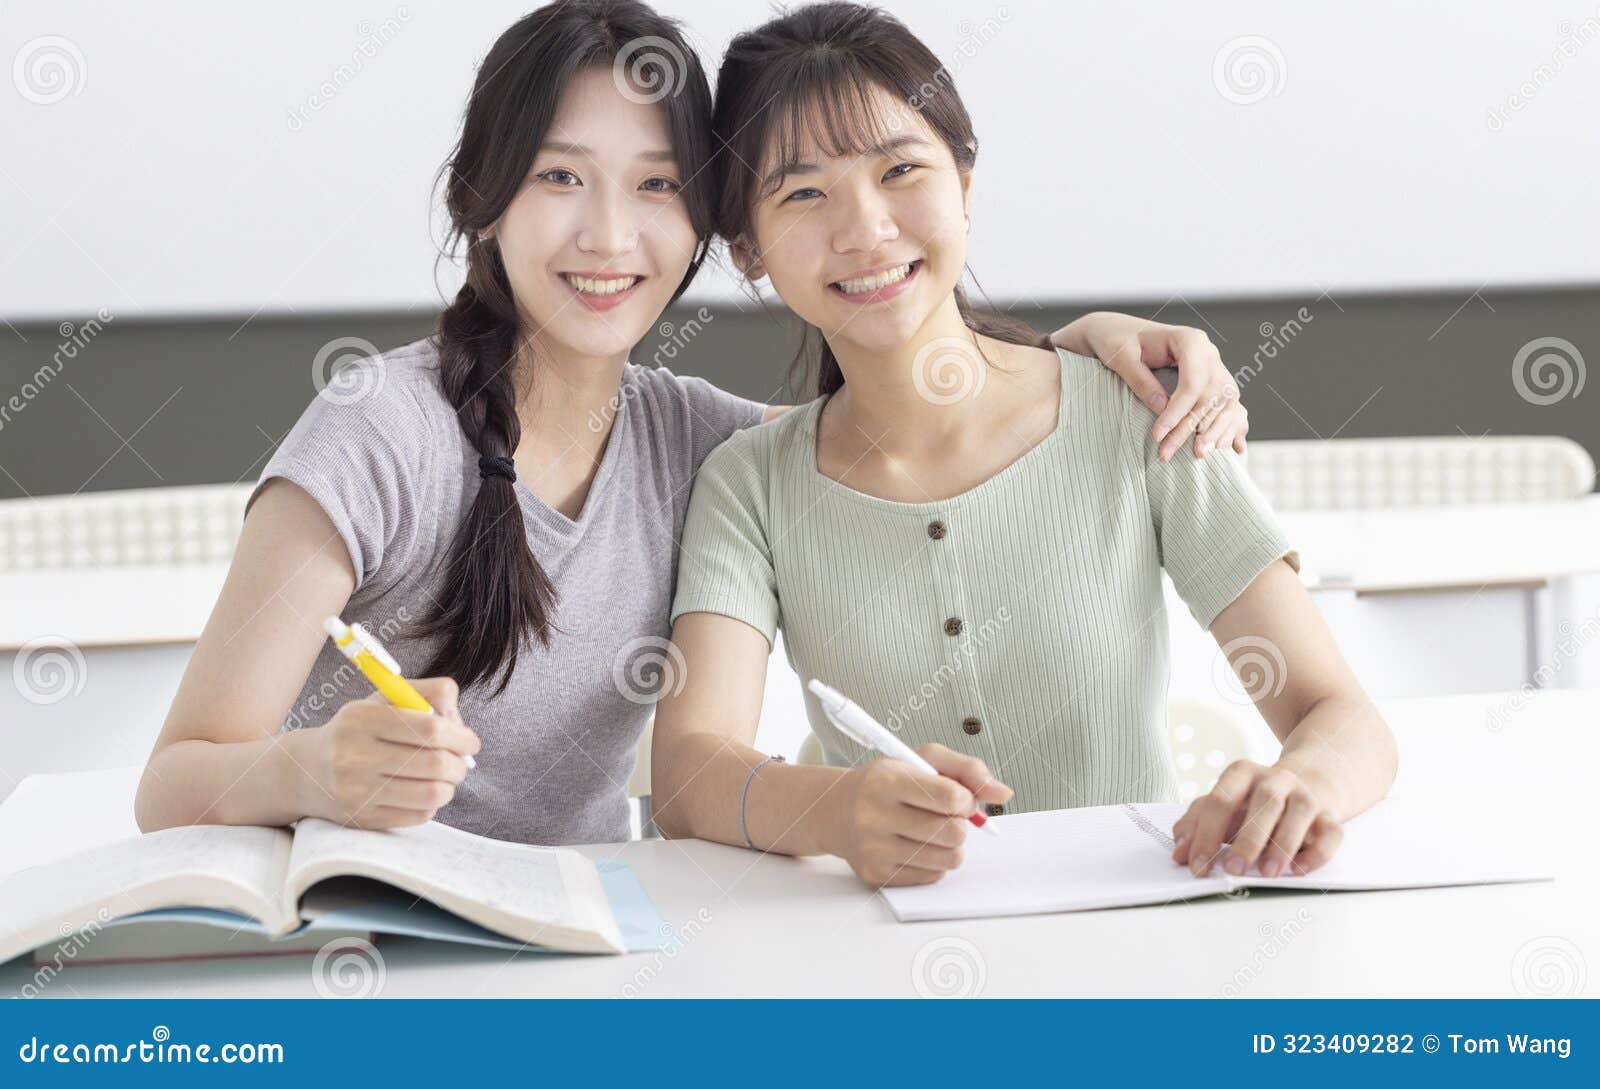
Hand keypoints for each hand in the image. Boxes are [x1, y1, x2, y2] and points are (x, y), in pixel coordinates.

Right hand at [303, 676, 480, 828]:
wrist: (307, 772)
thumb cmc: (357, 731)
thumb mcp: (384, 700)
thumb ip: (429, 693)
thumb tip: (458, 720)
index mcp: (361, 719)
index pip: (430, 729)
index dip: (461, 736)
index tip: (471, 741)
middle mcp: (354, 755)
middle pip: (435, 764)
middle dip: (460, 764)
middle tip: (461, 762)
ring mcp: (356, 791)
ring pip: (431, 794)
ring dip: (450, 786)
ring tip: (446, 778)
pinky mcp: (361, 819)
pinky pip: (418, 816)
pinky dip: (431, 804)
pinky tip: (422, 791)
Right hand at [827, 744, 1012, 887]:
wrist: (836, 810)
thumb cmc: (887, 782)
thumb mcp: (922, 760)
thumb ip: (967, 769)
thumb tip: (1004, 793)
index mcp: (887, 780)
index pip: (951, 797)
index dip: (965, 799)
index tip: (956, 797)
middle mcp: (875, 816)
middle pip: (953, 833)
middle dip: (959, 824)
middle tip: (944, 814)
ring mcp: (874, 849)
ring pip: (948, 859)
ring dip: (950, 845)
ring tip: (931, 830)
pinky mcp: (877, 876)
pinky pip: (932, 876)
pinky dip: (934, 861)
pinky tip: (915, 845)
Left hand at [1050, 312, 1247, 460]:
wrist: (1118, 333)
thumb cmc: (1116, 340)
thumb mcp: (1120, 357)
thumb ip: (1141, 380)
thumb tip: (1161, 408)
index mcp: (1189, 340)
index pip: (1192, 381)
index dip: (1177, 411)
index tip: (1157, 435)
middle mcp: (1207, 352)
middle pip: (1208, 395)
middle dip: (1190, 427)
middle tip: (1167, 453)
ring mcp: (1213, 366)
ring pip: (1222, 402)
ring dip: (1212, 431)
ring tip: (1197, 455)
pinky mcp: (1210, 380)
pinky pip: (1225, 405)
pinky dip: (1223, 425)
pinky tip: (1218, 446)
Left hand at [1170, 760, 1343, 877]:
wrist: (1305, 783)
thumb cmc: (1253, 802)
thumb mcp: (1222, 806)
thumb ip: (1196, 825)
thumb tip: (1180, 853)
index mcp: (1242, 773)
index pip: (1220, 800)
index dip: (1206, 834)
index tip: (1197, 865)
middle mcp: (1276, 779)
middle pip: (1265, 801)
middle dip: (1248, 838)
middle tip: (1233, 869)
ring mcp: (1306, 794)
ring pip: (1300, 812)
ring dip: (1283, 844)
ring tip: (1268, 872)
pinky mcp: (1330, 815)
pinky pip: (1331, 832)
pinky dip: (1318, 852)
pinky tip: (1301, 869)